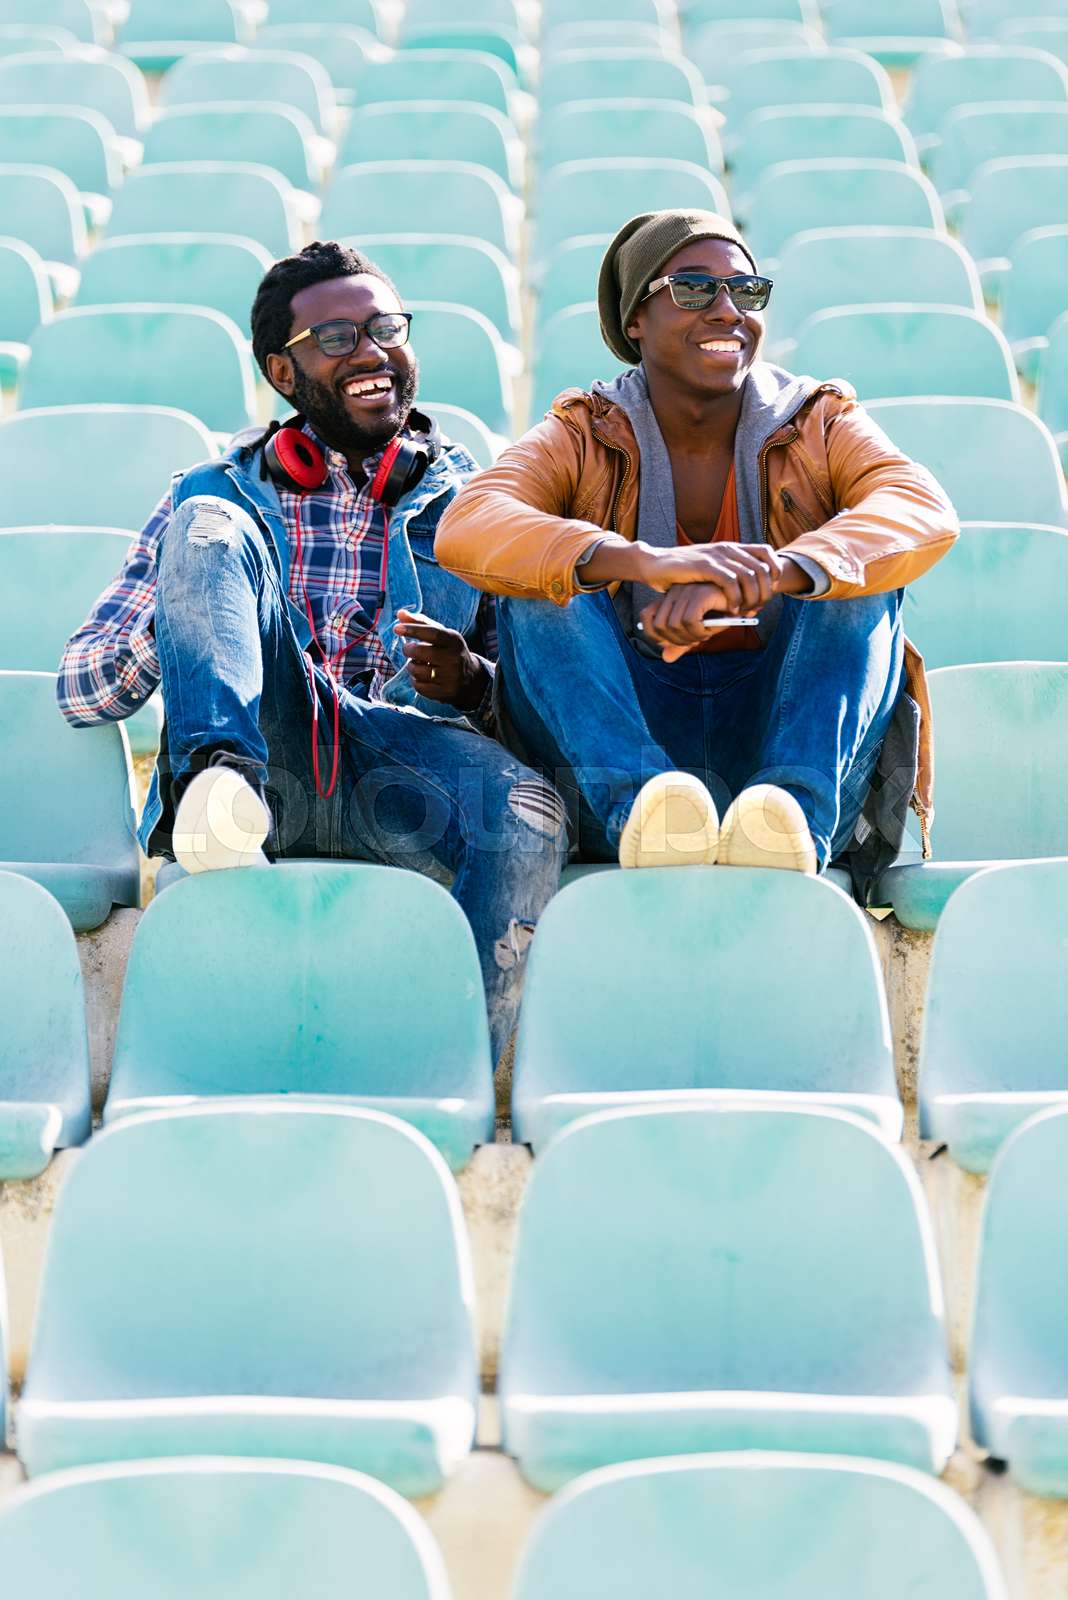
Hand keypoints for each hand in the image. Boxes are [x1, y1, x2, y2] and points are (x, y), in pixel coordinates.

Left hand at [394, 608, 487, 710]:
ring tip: (417, 664)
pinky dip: (415, 681)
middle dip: (408, 650)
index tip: (397, 628)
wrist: (470, 679)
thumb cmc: (449, 652)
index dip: (413, 629)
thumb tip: (400, 613)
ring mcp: (450, 678)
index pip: (432, 633)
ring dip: (411, 667)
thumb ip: (421, 623)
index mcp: (454, 641)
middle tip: (408, 649)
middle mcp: (454, 659)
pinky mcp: (445, 693)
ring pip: (417, 671)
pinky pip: (419, 687)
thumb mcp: (441, 635)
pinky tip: (422, 677)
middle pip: (421, 652)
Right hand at [635, 541, 787, 605]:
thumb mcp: (709, 569)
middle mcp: (727, 548)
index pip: (766, 551)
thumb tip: (749, 590)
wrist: (654, 564)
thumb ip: (728, 574)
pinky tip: (730, 609)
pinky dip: (734, 598)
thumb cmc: (682, 572)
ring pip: (749, 576)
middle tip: (758, 608)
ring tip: (745, 611)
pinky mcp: (704, 565)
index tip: (771, 589)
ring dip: (751, 598)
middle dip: (764, 592)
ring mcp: (716, 555)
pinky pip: (729, 581)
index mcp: (731, 547)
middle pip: (762, 568)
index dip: (774, 570)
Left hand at [639, 584, 739, 662]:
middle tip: (697, 640)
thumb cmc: (722, 614)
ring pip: (674, 625)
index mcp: (670, 597)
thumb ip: (682, 644)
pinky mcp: (700, 593)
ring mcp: (687, 590)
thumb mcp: (700, 632)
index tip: (676, 643)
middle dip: (678, 641)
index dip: (656, 636)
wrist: (747, 601)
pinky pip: (690, 621)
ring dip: (691, 637)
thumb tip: (666, 658)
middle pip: (660, 626)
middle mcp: (675, 591)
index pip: (646, 618)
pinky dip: (700, 632)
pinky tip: (711, 629)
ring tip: (706, 633)